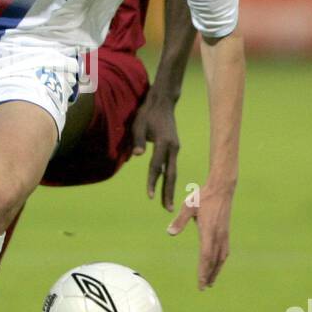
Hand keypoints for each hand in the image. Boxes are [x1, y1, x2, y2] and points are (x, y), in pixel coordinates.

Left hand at [130, 91, 179, 211]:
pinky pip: (171, 166)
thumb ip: (137, 141)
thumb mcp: (138, 124)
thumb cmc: (148, 113)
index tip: (149, 196)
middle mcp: (173, 147)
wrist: (163, 102)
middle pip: (170, 174)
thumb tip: (136, 156)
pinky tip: (166, 188)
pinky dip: (169, 178)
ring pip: (173, 172)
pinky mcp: (174, 148)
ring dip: (170, 188)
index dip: (152, 181)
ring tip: (168, 204)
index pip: (156, 166)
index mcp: (163, 142)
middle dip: (168, 192)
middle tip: (167, 209)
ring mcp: (175, 148)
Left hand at [167, 182, 232, 289]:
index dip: (203, 271)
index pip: (206, 256)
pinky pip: (224, 251)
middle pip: (214, 261)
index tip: (201, 283)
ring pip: (221, 257)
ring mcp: (224, 234)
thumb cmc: (203, 197)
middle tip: (203, 287)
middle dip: (209, 275)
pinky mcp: (226, 232)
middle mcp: (218, 235)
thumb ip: (179, 220)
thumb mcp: (188, 206)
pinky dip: (221, 261)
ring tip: (211, 282)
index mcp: (209, 231)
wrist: (221, 188)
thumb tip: (169, 233)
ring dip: (216, 271)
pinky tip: (218, 265)